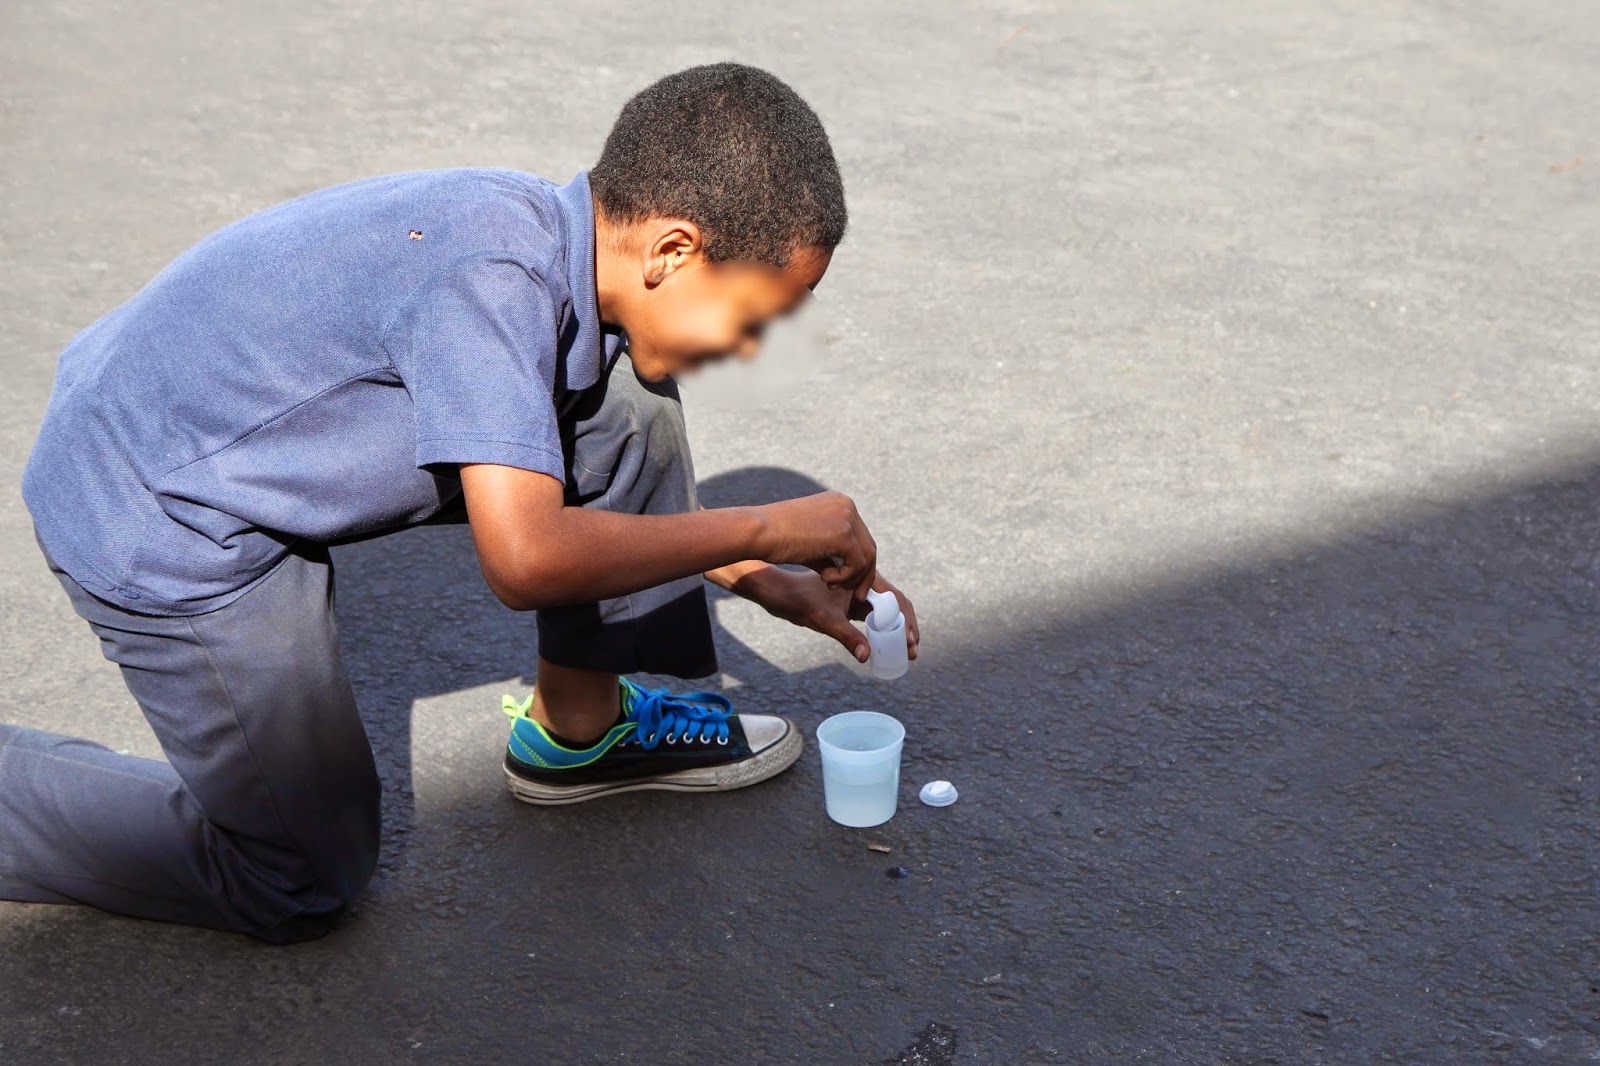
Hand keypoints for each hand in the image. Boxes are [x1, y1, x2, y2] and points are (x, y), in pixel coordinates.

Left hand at [741, 567, 919, 664]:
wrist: (778, 592)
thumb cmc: (800, 599)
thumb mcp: (826, 620)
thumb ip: (848, 637)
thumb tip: (867, 656)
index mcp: (864, 579)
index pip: (897, 600)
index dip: (908, 622)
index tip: (910, 641)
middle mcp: (865, 584)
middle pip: (897, 607)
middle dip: (907, 629)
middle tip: (912, 652)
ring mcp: (858, 594)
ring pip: (886, 612)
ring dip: (896, 631)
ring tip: (905, 653)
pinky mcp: (850, 603)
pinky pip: (873, 616)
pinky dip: (883, 630)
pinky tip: (886, 647)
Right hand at [751, 491, 877, 599]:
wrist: (757, 532)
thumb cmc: (776, 538)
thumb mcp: (811, 543)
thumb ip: (833, 554)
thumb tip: (852, 574)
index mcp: (839, 502)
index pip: (860, 536)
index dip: (859, 562)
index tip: (851, 583)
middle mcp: (847, 505)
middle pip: (868, 545)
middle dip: (863, 574)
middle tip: (855, 594)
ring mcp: (847, 517)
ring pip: (867, 557)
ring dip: (851, 578)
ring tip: (829, 585)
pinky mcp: (844, 533)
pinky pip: (857, 564)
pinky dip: (844, 578)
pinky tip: (824, 579)